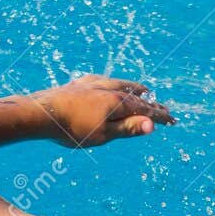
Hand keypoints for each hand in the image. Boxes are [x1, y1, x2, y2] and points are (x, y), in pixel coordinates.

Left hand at [30, 75, 175, 148]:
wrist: (42, 112)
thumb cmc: (72, 128)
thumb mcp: (103, 134)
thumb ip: (128, 128)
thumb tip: (152, 125)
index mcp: (117, 102)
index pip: (145, 109)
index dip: (159, 116)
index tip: (172, 121)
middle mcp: (109, 88)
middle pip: (136, 95)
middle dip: (151, 103)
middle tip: (163, 108)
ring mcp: (94, 84)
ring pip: (122, 84)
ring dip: (136, 90)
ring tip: (145, 92)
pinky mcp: (80, 84)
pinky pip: (105, 81)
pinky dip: (117, 85)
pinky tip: (110, 84)